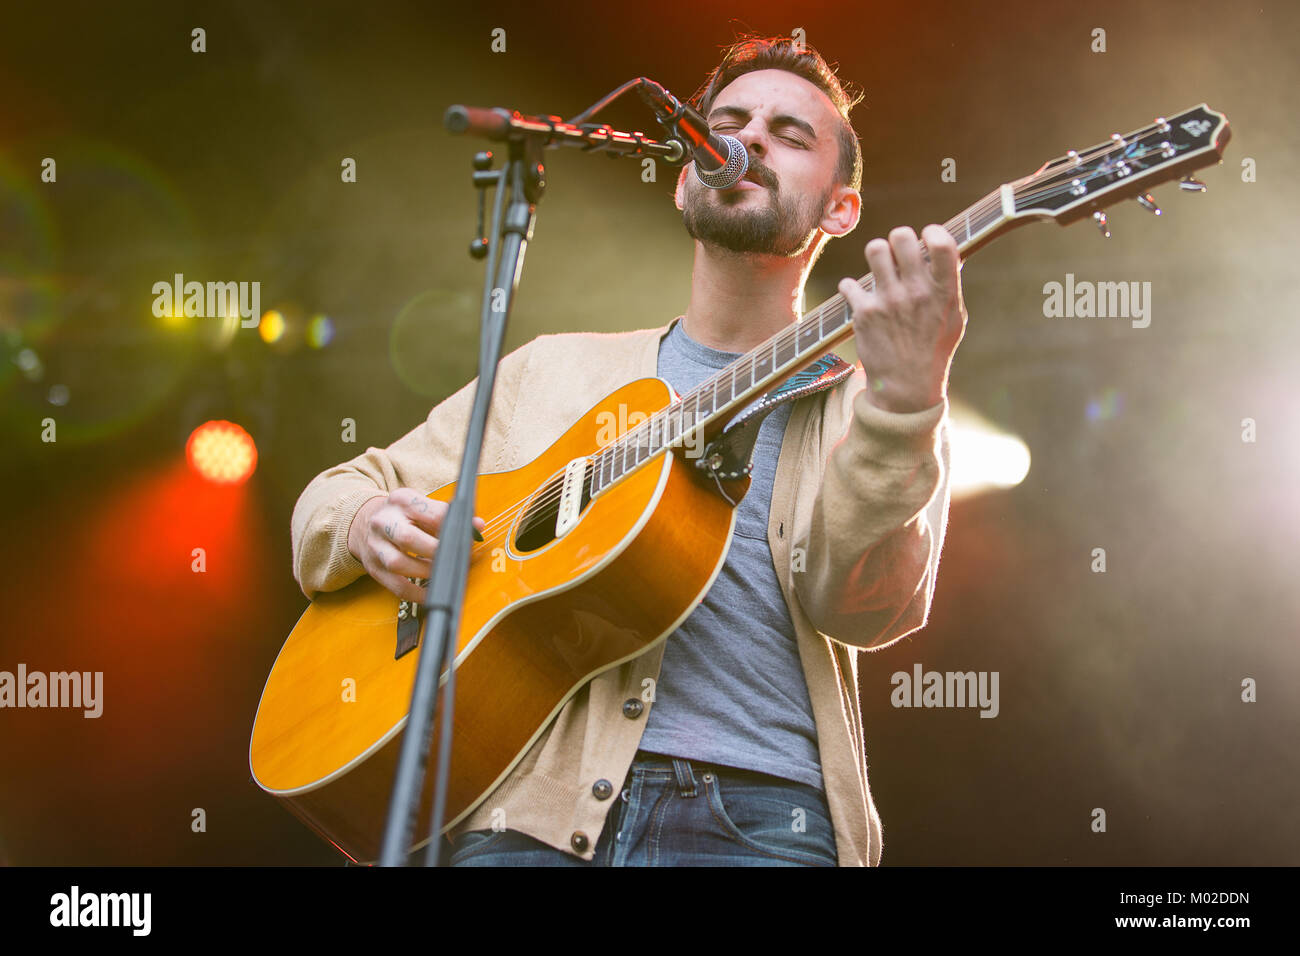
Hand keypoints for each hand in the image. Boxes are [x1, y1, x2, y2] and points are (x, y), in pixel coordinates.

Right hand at [347, 488, 485, 601]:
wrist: (365, 522)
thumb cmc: (403, 516)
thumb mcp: (422, 506)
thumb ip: (449, 516)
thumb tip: (477, 526)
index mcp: (402, 500)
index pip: (432, 513)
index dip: (454, 527)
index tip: (470, 537)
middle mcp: (384, 521)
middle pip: (408, 538)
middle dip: (436, 552)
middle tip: (455, 559)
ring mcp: (375, 546)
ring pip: (398, 564)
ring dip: (426, 572)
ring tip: (442, 572)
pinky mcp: (373, 568)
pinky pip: (396, 586)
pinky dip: (416, 593)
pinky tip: (431, 592)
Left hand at [837, 224, 966, 413]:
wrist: (907, 387)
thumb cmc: (933, 350)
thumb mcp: (954, 318)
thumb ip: (949, 286)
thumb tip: (944, 254)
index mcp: (944, 292)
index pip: (943, 243)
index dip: (932, 232)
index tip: (926, 239)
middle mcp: (917, 292)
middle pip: (901, 236)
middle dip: (897, 239)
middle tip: (897, 254)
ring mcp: (889, 301)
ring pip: (874, 249)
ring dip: (876, 255)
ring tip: (879, 269)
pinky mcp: (864, 313)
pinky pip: (848, 283)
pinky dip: (850, 289)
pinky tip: (860, 298)